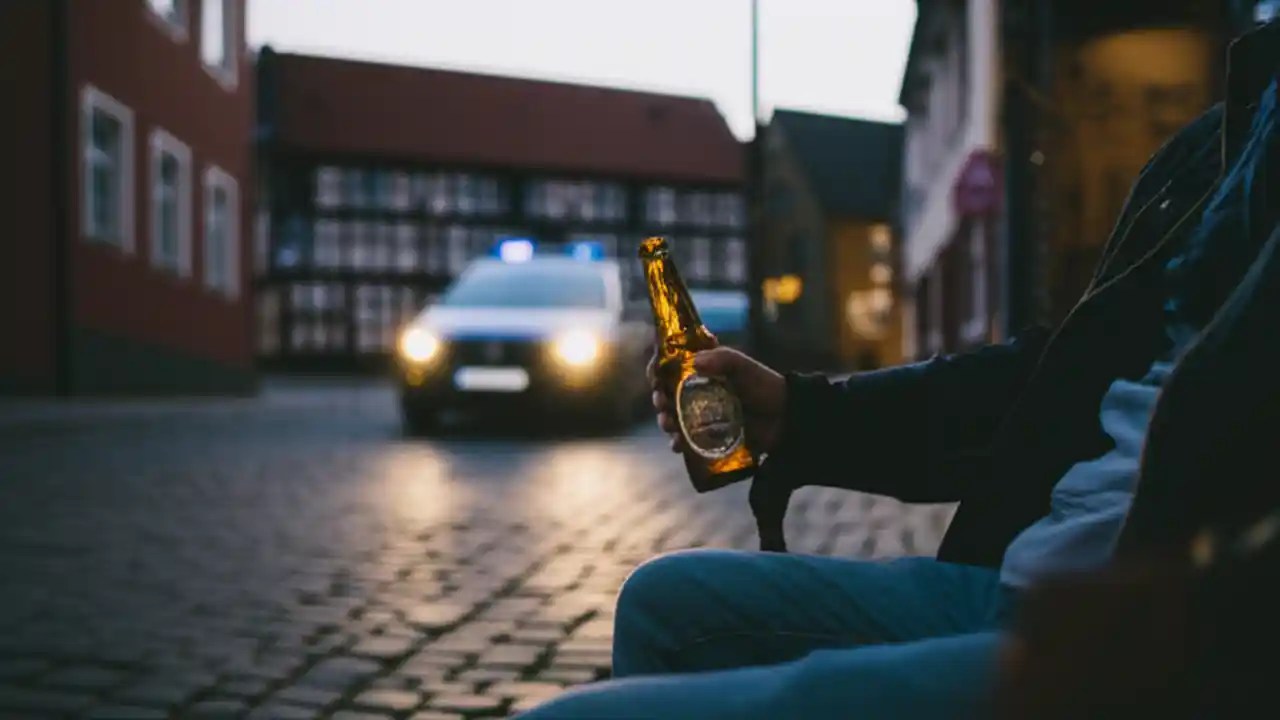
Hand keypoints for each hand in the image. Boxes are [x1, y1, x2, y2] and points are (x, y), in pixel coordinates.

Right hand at [647, 345, 785, 454]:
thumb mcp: (744, 366)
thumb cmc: (765, 387)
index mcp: (704, 370)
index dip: (658, 369)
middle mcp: (699, 392)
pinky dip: (678, 444)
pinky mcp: (709, 438)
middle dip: (658, 399)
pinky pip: (687, 442)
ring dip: (665, 422)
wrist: (787, 419)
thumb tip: (694, 362)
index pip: (672, 366)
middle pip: (667, 394)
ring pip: (673, 418)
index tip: (655, 375)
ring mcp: (703, 416)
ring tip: (668, 426)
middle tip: (661, 403)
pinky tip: (677, 445)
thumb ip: (722, 359)